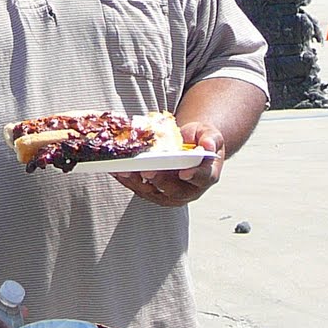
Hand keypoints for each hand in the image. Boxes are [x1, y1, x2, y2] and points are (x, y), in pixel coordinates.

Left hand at [110, 119, 224, 206]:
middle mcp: (190, 189)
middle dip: (160, 180)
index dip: (194, 175)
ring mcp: (171, 193)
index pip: (203, 178)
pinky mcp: (155, 192)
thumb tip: (208, 145)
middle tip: (148, 171)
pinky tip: (117, 170)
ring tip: (126, 170)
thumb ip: (210, 138)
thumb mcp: (209, 134)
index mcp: (207, 175)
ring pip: (154, 192)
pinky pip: (140, 189)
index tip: (184, 173)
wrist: (190, 147)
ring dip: (138, 182)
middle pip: (175, 190)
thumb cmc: (200, 141)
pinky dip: (128, 180)